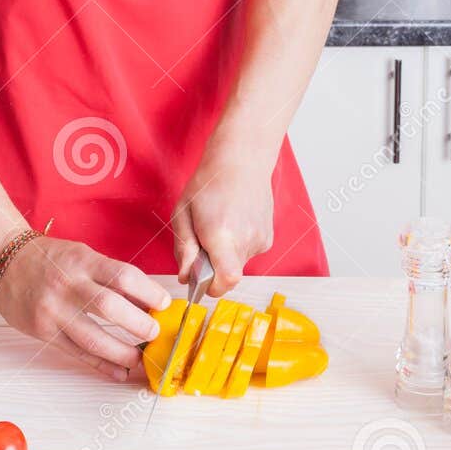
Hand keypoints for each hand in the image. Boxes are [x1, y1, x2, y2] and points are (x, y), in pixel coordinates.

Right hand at [0, 236, 172, 381]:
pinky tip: (118, 372)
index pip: (124, 276)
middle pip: (110, 307)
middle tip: (154, 333)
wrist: (4, 261)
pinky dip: (101, 365)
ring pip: (93, 337)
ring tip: (140, 360)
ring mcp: (54, 310)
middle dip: (139, 325)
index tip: (164, 304)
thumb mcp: (82, 256)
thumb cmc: (49, 258)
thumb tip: (146, 304)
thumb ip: (111, 278)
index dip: (149, 292)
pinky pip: (77, 353)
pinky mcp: (43, 331)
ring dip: (122, 353)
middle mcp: (69, 285)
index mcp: (83, 262)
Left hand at [171, 141, 275, 294]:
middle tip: (203, 243)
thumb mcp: (182, 213)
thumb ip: (183, 248)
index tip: (199, 280)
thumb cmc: (208, 184)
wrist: (241, 162)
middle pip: (228, 276)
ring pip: (237, 265)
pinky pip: (247, 254)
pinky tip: (233, 224)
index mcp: (221, 234)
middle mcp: (245, 240)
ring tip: (219, 227)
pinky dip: (237, 247)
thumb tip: (186, 276)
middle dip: (212, 269)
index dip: (211, 288)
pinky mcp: (268, 238)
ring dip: (225, 256)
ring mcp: (260, 240)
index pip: (226, 280)